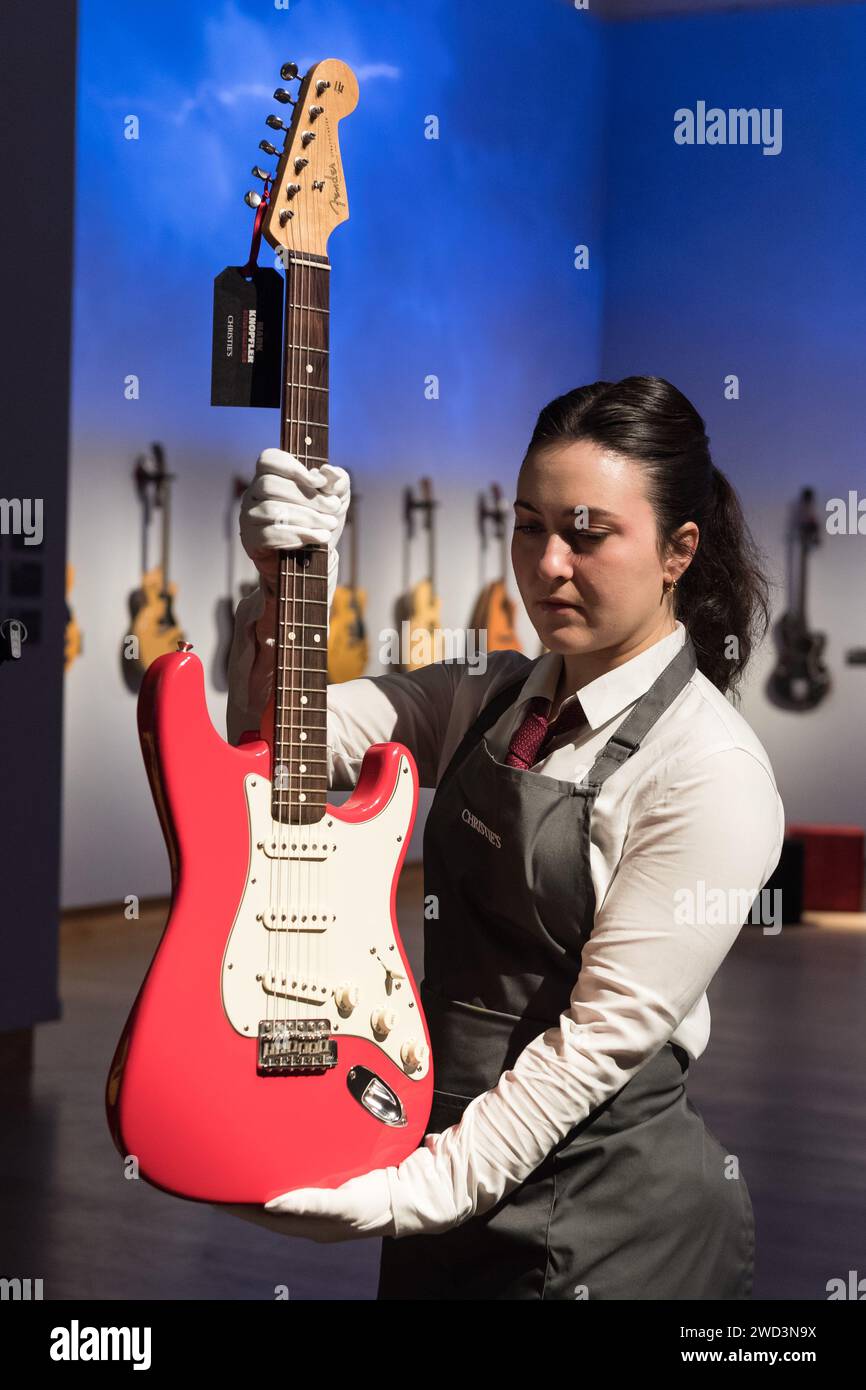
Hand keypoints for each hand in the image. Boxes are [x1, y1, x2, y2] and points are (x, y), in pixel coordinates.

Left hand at [222, 1167, 396, 1243]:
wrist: (407, 1192)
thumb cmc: (377, 1203)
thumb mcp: (343, 1205)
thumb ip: (310, 1203)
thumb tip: (271, 1204)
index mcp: (310, 1225)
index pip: (264, 1217)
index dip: (239, 1207)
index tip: (216, 1195)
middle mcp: (310, 1216)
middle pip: (268, 1207)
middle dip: (245, 1195)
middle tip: (221, 1176)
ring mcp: (319, 1201)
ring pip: (281, 1194)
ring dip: (262, 1183)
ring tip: (242, 1169)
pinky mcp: (328, 1186)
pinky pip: (297, 1183)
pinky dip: (283, 1175)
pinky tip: (277, 1164)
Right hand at [239, 448, 349, 595]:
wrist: (314, 561)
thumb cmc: (321, 521)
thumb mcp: (337, 498)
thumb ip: (338, 480)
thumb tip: (328, 472)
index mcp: (270, 476)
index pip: (268, 460)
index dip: (293, 467)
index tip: (319, 482)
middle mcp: (253, 494)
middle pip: (270, 485)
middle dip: (307, 497)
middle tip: (333, 509)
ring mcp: (248, 518)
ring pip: (272, 510)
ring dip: (307, 518)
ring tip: (329, 525)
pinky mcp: (251, 541)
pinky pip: (269, 534)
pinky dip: (298, 535)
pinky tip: (317, 538)